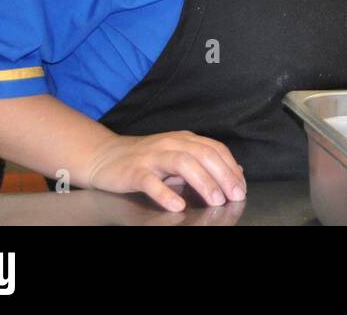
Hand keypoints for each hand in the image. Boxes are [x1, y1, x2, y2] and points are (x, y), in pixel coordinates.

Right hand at [85, 130, 247, 212]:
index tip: (241, 189)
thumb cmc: (145, 160)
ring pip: (182, 163)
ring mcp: (152, 156)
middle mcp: (171, 144)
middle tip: (234, 196)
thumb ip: (205, 163)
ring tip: (215, 200)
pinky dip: (166, 193)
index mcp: (185, 140)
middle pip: (203, 154)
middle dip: (223, 175)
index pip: (215, 149)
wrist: (104, 156)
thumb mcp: (178, 156)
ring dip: (203, 182)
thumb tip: (236, 171)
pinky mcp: (134, 171)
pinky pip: (151, 181)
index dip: (231, 168)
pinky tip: (177, 206)